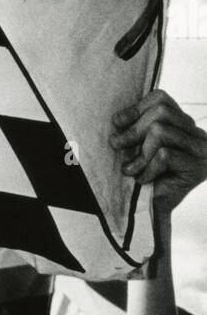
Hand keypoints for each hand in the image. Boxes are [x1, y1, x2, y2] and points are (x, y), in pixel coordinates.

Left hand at [110, 90, 206, 213]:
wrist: (155, 214)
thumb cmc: (145, 179)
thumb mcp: (138, 149)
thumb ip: (136, 130)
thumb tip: (117, 120)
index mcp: (184, 125)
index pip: (161, 99)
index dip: (136, 109)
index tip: (117, 124)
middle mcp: (197, 134)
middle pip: (161, 112)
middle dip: (133, 130)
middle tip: (116, 145)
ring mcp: (201, 150)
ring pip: (161, 131)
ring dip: (140, 153)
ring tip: (131, 169)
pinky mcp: (198, 167)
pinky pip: (164, 155)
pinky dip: (148, 169)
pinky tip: (144, 181)